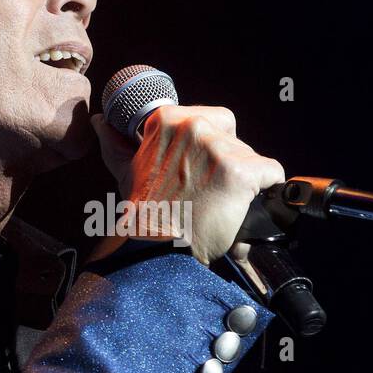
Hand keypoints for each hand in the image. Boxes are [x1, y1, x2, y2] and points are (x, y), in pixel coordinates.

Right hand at [90, 105, 285, 267]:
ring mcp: (218, 148)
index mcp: (166, 120)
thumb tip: (100, 122)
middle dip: (227, 162)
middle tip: (207, 192)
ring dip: (242, 182)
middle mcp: (193, 126)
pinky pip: (272, 173)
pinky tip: (243, 207)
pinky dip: (266, 193)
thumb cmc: (144, 217)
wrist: (158, 253)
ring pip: (251, 157)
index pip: (211, 119)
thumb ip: (116, 144)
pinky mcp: (241, 172)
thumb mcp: (126, 173)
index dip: (209, 149)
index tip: (198, 172)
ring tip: (218, 205)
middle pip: (234, 137)